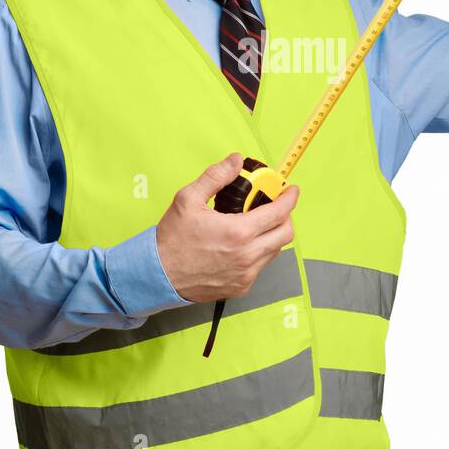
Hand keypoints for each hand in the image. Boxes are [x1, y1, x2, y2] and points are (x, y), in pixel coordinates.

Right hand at [156, 152, 299, 302]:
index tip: (291, 190)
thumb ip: (216, 176)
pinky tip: (241, 244)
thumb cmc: (172, 240)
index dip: (289, 198)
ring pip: (274, 251)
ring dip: (271, 234)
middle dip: (285, 217)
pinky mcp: (240, 287)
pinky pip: (260, 266)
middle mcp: (247, 256)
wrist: (158, 275)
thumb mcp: (188, 199)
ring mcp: (245, 274)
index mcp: (239, 233)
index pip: (280, 213)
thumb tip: (235, 161)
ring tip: (254, 224)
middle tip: (274, 206)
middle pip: (285, 234)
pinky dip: (258, 252)